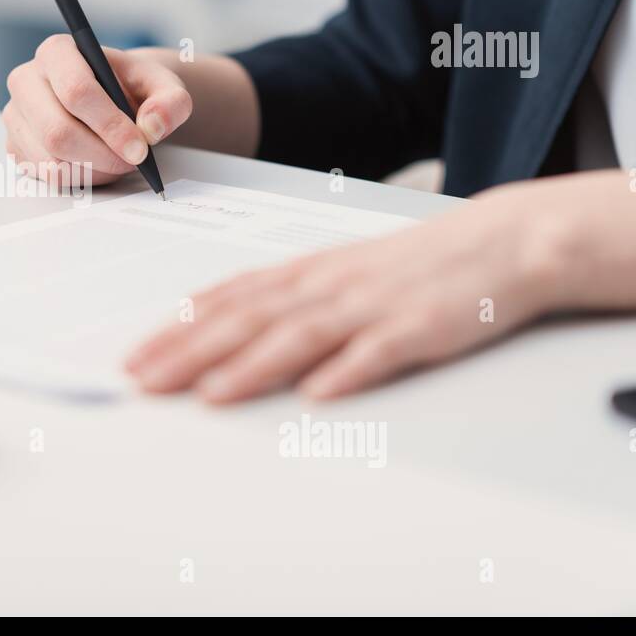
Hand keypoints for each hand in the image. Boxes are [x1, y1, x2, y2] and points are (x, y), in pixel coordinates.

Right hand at [2, 35, 192, 185]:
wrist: (115, 99)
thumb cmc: (134, 88)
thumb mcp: (163, 86)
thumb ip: (170, 102)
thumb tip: (152, 127)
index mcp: (57, 52)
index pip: (76, 91)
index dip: (110, 125)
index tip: (140, 148)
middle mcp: (26, 80)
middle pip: (57, 131)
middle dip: (102, 155)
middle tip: (132, 161)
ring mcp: (15, 116)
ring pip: (51, 159)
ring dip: (93, 170)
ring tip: (118, 160)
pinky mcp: (16, 146)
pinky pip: (46, 175)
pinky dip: (79, 178)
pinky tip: (98, 164)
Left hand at [126, 168, 635, 401]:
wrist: (501, 240)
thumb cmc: (409, 263)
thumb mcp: (335, 270)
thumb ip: (278, 294)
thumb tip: (209, 315)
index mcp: (306, 272)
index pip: (227, 299)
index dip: (176, 329)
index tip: (134, 356)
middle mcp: (329, 285)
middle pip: (249, 319)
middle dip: (190, 352)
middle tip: (144, 380)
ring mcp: (373, 304)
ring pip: (302, 336)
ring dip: (252, 366)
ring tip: (210, 394)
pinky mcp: (421, 327)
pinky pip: (381, 352)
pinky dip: (349, 371)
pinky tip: (320, 395)